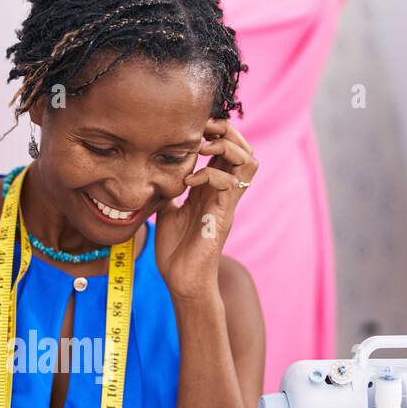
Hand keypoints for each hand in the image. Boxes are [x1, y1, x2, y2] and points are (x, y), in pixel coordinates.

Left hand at [155, 118, 257, 301]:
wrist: (182, 280)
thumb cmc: (176, 251)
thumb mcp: (168, 212)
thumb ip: (170, 192)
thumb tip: (157, 175)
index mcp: (211, 189)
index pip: (226, 150)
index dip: (216, 132)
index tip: (194, 127)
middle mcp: (223, 192)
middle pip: (245, 149)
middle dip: (227, 131)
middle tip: (203, 129)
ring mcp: (226, 203)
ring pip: (248, 161)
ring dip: (226, 147)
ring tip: (203, 148)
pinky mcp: (223, 215)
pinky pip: (229, 183)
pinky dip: (209, 174)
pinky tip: (188, 182)